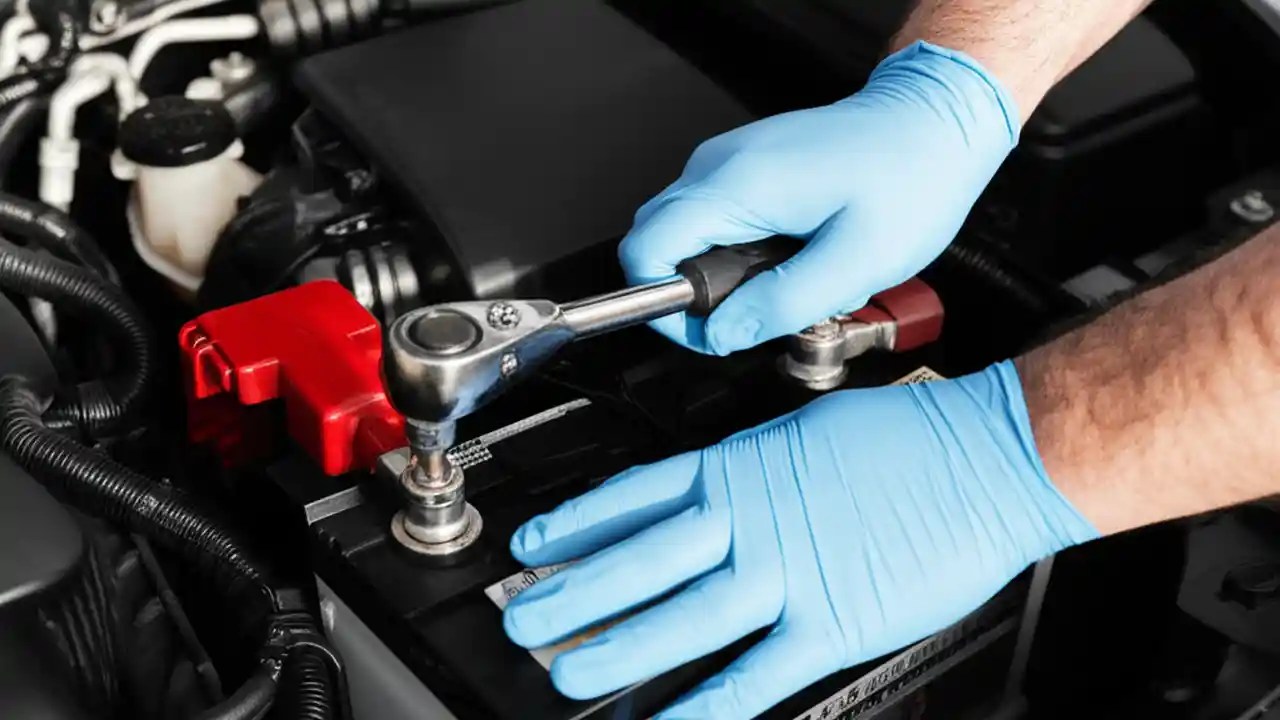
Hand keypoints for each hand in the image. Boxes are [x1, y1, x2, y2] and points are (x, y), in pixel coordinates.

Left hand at [503, 362, 1097, 718]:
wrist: (985, 456)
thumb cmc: (907, 438)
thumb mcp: (804, 427)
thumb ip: (748, 466)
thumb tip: (707, 487)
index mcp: (739, 467)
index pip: (634, 500)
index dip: (575, 526)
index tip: (534, 545)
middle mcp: (747, 522)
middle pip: (636, 563)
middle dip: (571, 594)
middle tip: (523, 618)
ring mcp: (783, 576)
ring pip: (676, 621)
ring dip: (614, 649)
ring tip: (566, 671)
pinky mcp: (827, 626)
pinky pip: (749, 676)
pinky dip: (700, 706)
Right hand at [619, 41, 1018, 354]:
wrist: (936, 122)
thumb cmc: (911, 176)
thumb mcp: (857, 260)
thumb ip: (782, 304)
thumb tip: (722, 334)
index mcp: (739, 185)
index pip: (646, 250)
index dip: (664, 306)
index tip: (707, 331)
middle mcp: (721, 165)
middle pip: (657, 244)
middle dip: (694, 296)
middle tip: (750, 318)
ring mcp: (730, 161)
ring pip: (685, 235)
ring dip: (723, 276)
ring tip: (784, 283)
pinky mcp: (746, 167)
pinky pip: (714, 220)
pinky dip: (739, 252)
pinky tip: (788, 258)